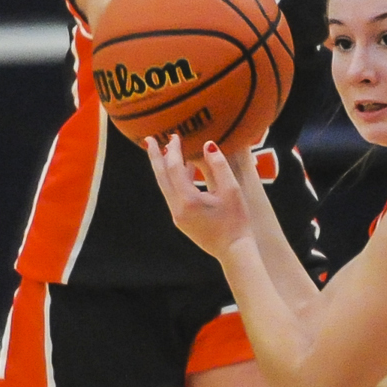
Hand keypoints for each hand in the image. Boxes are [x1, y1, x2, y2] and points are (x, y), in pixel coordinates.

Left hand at [147, 134, 251, 257]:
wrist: (233, 250)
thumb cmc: (236, 220)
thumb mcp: (231, 189)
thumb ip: (219, 165)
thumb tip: (208, 144)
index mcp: (188, 200)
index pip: (174, 168)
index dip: (173, 150)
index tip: (175, 135)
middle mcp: (177, 209)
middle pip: (161, 177)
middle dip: (155, 157)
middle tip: (149, 139)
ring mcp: (177, 216)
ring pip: (166, 187)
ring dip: (165, 168)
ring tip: (167, 151)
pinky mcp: (180, 221)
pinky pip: (173, 195)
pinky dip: (175, 181)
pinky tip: (184, 171)